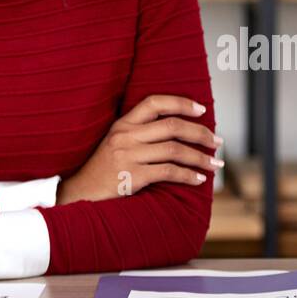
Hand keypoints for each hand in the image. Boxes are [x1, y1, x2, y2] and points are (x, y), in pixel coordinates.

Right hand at [56, 95, 220, 203]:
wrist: (78, 195)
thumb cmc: (101, 171)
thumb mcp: (115, 144)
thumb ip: (139, 135)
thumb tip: (177, 134)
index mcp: (121, 124)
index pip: (154, 102)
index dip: (180, 102)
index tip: (201, 109)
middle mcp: (125, 136)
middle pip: (171, 126)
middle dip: (200, 132)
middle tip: (217, 141)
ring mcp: (127, 156)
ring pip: (174, 150)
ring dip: (200, 157)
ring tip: (214, 164)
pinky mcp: (131, 177)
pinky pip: (168, 172)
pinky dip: (187, 175)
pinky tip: (198, 179)